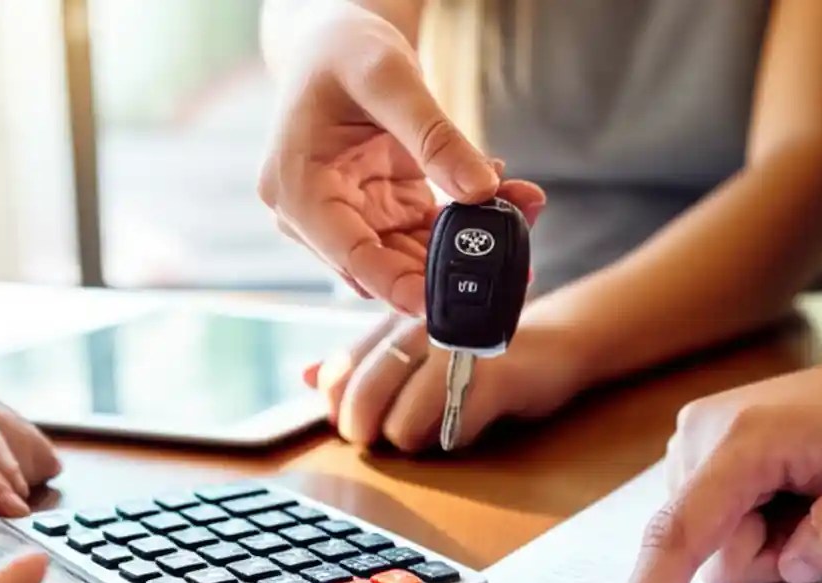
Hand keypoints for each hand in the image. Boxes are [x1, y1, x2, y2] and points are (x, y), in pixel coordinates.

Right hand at [258, 3, 543, 313]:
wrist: (337, 41)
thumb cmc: (344, 51)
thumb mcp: (388, 79)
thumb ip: (434, 137)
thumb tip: (483, 190)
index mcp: (298, 190)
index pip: (348, 255)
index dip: (395, 285)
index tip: (439, 302)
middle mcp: (319, 216)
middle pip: (386, 265)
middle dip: (450, 266)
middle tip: (513, 258)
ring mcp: (353, 217)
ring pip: (414, 256)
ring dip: (468, 244)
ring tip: (523, 211)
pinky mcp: (383, 212)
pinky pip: (429, 233)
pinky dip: (468, 223)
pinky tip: (509, 199)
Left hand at [306, 313, 582, 451]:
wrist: (559, 341)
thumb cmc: (481, 349)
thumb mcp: (416, 347)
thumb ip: (364, 361)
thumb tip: (308, 378)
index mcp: (396, 320)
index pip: (337, 375)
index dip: (340, 411)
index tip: (360, 424)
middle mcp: (421, 329)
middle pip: (363, 402)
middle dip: (369, 435)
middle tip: (391, 439)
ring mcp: (456, 351)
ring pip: (401, 426)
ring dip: (416, 442)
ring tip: (437, 428)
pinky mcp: (492, 378)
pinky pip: (450, 434)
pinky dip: (456, 441)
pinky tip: (471, 424)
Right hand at [603, 354, 821, 582]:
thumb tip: (788, 564)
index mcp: (746, 440)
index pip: (685, 530)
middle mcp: (699, 435)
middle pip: (708, 550)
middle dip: (768, 552)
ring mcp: (691, 439)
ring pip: (709, 541)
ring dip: (764, 537)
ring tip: (809, 492)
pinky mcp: (693, 450)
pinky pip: (711, 522)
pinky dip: (752, 522)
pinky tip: (786, 488)